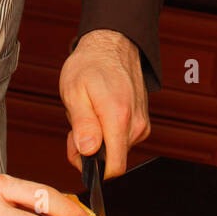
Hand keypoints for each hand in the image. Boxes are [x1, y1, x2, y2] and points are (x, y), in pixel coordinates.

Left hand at [58, 28, 149, 177]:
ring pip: (115, 150)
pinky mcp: (141, 121)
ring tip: (87, 114)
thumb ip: (83, 124)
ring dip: (97, 140)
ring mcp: (141, 123)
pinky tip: (99, 113)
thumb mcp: (75, 92)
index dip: (93, 170)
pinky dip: (107, 132)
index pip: (114, 168)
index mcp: (118, 117)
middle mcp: (135, 123)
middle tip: (75, 127)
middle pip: (112, 160)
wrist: (112, 44)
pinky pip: (122, 139)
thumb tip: (88, 151)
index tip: (79, 153)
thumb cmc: (91, 65)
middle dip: (90, 151)